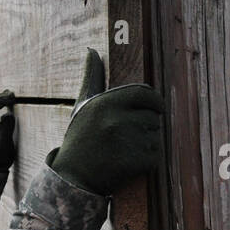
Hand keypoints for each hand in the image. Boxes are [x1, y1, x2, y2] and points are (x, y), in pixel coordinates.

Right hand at [48, 51, 163, 195]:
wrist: (73, 178)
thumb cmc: (80, 139)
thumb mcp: (83, 106)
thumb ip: (92, 78)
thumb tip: (91, 51)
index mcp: (105, 103)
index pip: (145, 93)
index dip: (155, 100)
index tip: (156, 107)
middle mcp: (116, 120)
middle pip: (152, 117)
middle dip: (146, 125)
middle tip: (127, 136)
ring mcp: (126, 142)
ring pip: (156, 137)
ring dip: (147, 143)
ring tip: (125, 149)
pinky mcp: (135, 163)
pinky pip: (155, 156)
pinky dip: (147, 161)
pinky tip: (129, 163)